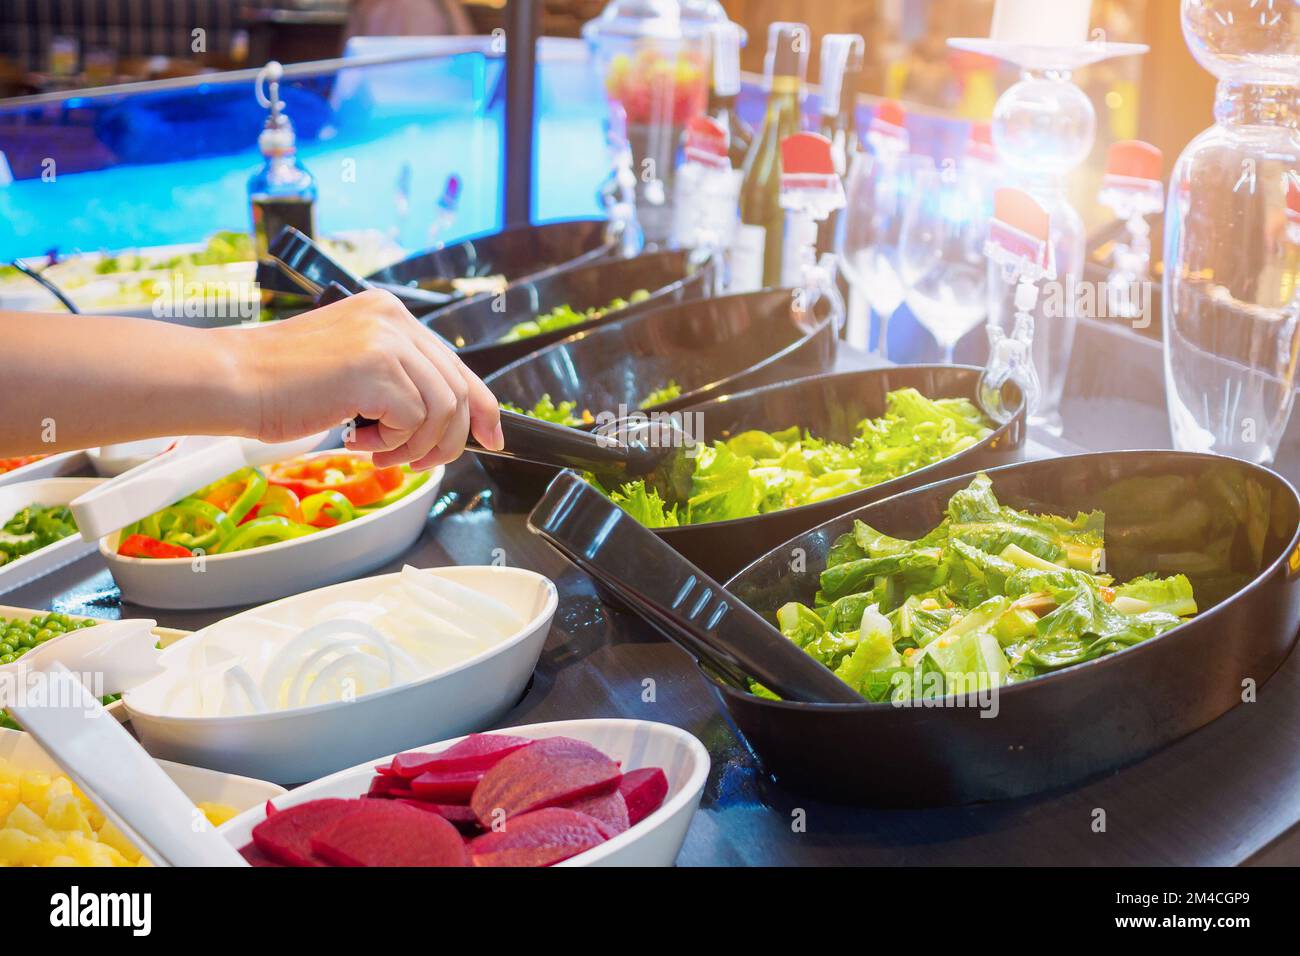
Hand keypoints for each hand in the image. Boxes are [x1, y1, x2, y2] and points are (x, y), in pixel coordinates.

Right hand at [236, 289, 502, 467]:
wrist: (234, 381)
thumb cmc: (280, 384)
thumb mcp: (353, 373)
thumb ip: (397, 382)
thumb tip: (442, 418)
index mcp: (389, 314)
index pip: (455, 363)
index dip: (480, 406)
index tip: (492, 436)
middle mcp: (393, 319)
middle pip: (457, 389)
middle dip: (446, 439)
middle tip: (415, 460)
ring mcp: (386, 340)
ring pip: (441, 410)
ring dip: (415, 445)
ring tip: (377, 449)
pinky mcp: (376, 367)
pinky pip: (415, 420)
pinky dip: (394, 442)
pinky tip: (359, 440)